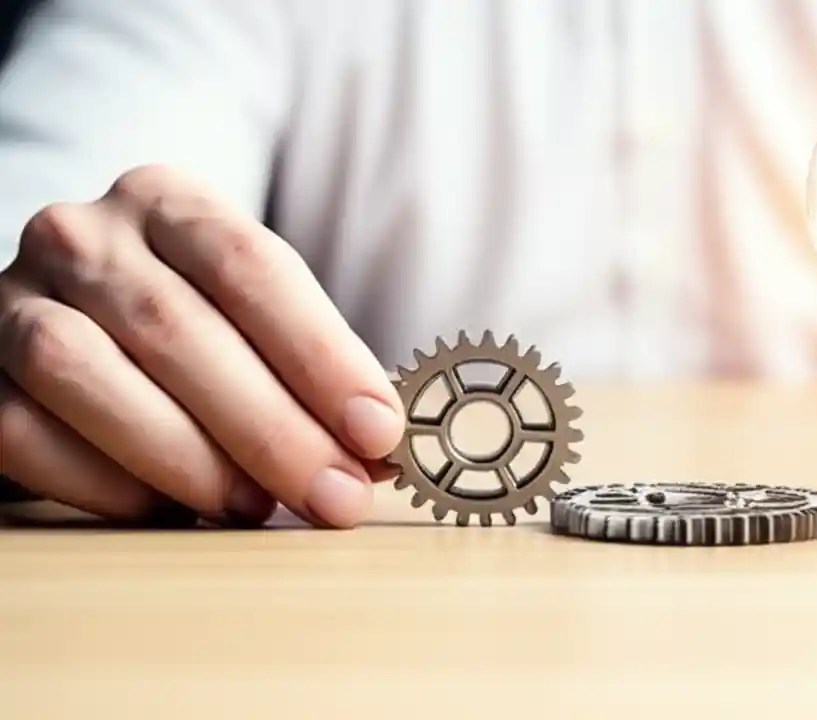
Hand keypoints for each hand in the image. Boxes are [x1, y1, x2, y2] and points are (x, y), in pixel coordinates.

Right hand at [0, 165, 402, 527]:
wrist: (77, 320)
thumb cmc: (194, 326)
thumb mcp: (251, 316)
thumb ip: (308, 368)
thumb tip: (378, 448)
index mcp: (167, 201)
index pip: (252, 268)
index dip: (320, 355)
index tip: (377, 431)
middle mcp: (81, 235)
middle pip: (176, 327)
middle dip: (271, 428)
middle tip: (334, 497)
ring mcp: (12, 299)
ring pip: (85, 371)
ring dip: (185, 456)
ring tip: (255, 507)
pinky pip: (23, 431)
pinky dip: (106, 484)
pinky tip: (170, 511)